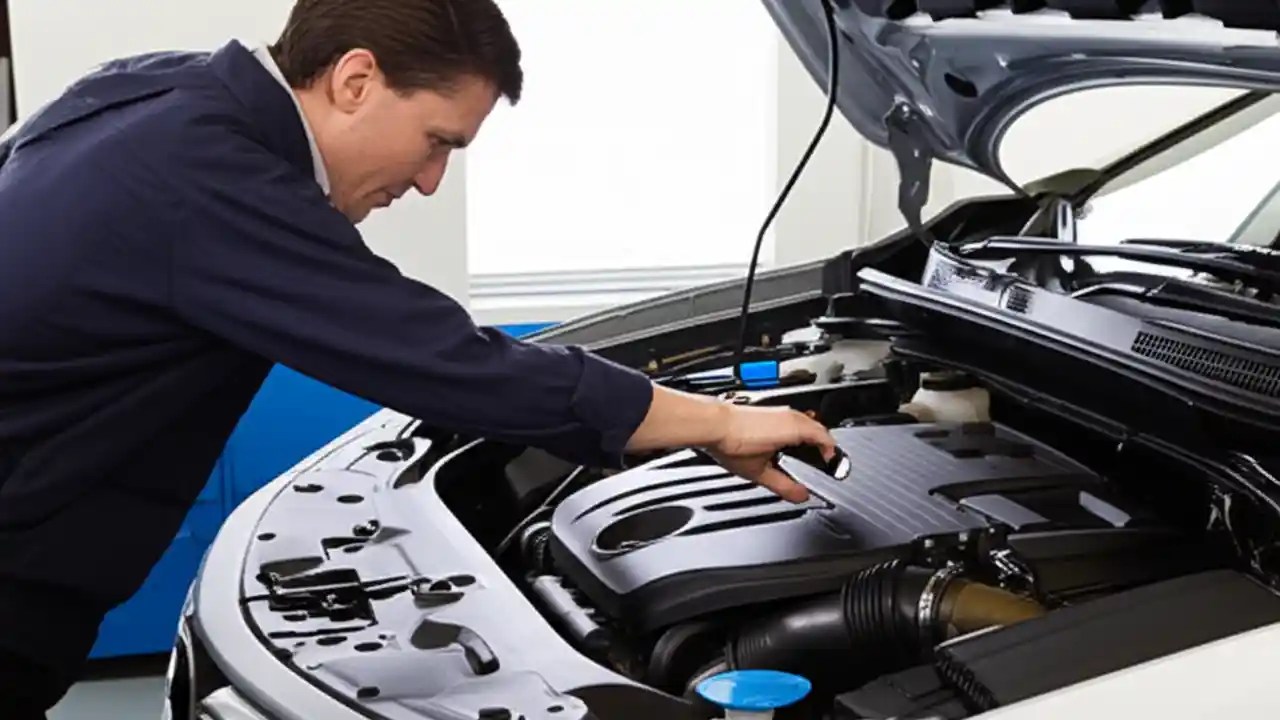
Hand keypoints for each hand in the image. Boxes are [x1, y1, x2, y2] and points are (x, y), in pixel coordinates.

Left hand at [705, 405, 836, 503]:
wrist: (711, 423)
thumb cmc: (733, 441)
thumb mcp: (761, 472)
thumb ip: (784, 486)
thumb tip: (801, 495)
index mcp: (795, 428)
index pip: (825, 437)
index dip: (831, 453)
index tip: (830, 464)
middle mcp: (789, 415)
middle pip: (817, 428)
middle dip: (822, 444)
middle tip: (822, 460)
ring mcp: (777, 410)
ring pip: (804, 422)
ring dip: (809, 436)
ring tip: (804, 454)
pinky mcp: (766, 410)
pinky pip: (791, 419)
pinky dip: (795, 431)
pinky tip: (784, 444)